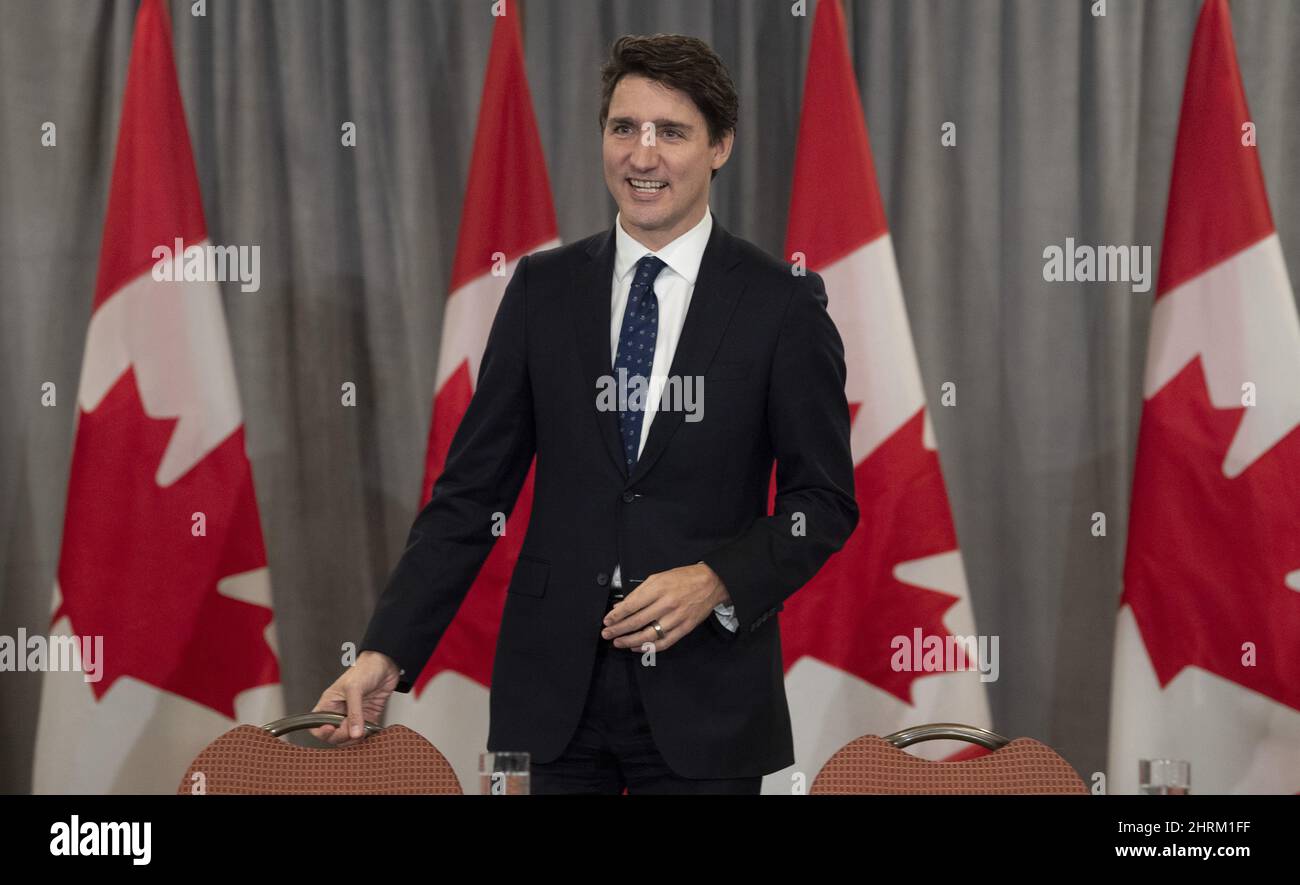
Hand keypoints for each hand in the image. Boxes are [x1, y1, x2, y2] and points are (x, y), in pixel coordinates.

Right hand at [309, 650, 400, 745]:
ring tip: (361, 730)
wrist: (387, 664)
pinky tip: (370, 731)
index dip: (321, 732)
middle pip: (333, 735)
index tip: (331, 729)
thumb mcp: (354, 689)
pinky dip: (366, 737)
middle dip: (341, 736)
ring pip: (348, 738)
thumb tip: (353, 733)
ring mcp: (354, 717)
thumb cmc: (365, 668)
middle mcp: (340, 712)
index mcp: (329, 703)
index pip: (316, 725)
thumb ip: (354, 712)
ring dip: (354, 739)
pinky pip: (364, 734)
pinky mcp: (368, 718)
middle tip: (351, 729)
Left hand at [601, 563, 728, 651]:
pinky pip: (664, 643)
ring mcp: (677, 618)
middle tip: (606, 634)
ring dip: (630, 641)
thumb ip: (638, 593)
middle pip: (637, 621)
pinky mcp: (685, 628)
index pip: (632, 605)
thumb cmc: (683, 578)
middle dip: (618, 629)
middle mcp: (667, 604)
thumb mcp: (658, 578)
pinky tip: (637, 647)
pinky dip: (649, 648)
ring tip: (618, 643)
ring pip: (649, 635)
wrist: (711, 583)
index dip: (616, 616)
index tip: (606, 621)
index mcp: (659, 588)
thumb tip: (620, 606)